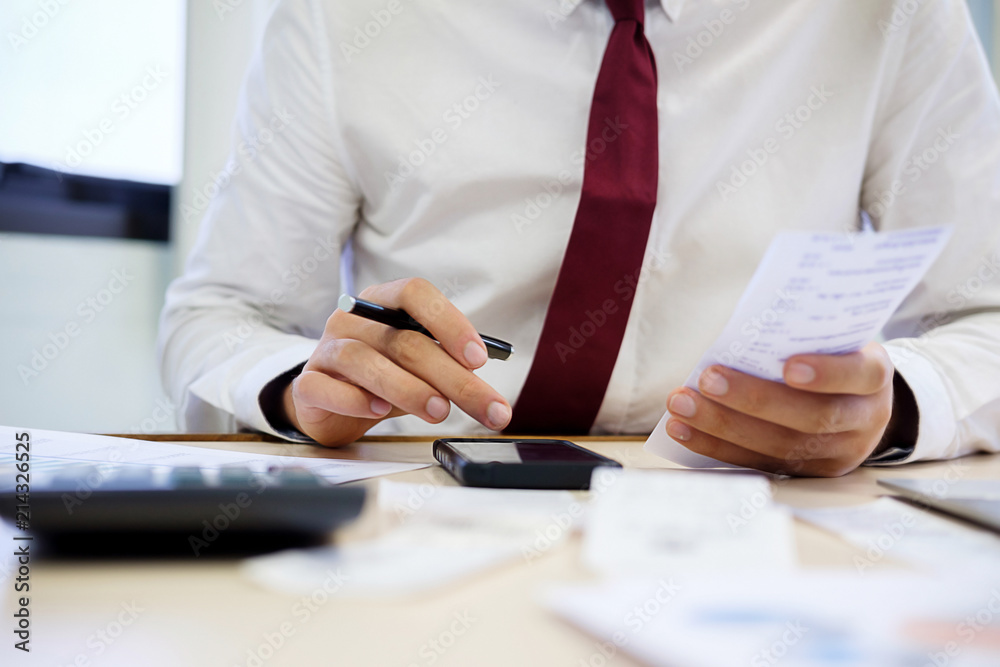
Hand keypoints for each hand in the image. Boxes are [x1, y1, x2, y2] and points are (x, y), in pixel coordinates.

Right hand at [281, 278, 511, 445]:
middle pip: (403, 340)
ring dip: (408, 388)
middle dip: (451, 376)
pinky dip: (354, 400)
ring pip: (364, 360)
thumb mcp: (416, 366)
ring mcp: (325, 350)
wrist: (330, 405)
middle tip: (485, 406)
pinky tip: (378, 412)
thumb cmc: (382, 377)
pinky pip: (325, 388)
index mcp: (382, 302)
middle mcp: (352, 320)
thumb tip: (476, 375)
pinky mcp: (307, 385)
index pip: (414, 293)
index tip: (480, 359)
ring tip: (440, 411)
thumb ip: (443, 364)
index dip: (449, 322)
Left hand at [664, 342, 895, 476]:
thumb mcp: (833, 340)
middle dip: (754, 399)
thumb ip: (804, 334)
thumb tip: (743, 330)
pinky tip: (683, 429)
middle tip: (708, 379)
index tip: (789, 365)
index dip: (827, 373)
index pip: (859, 375)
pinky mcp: (805, 474)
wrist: (859, 404)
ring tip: (682, 404)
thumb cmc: (832, 357)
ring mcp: (836, 455)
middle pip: (811, 417)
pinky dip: (715, 446)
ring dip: (723, 426)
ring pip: (780, 446)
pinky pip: (758, 462)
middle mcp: (863, 422)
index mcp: (875, 378)